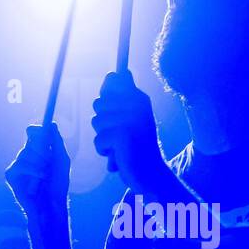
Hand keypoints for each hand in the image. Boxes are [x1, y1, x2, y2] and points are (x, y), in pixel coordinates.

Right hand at [5, 123, 69, 218]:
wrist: (51, 205)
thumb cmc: (58, 185)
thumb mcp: (62, 161)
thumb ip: (57, 142)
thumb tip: (52, 123)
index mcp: (38, 150)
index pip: (32, 132)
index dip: (36, 130)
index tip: (42, 131)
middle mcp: (26, 155)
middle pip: (30, 140)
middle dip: (43, 150)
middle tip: (49, 161)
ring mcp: (18, 164)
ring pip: (26, 153)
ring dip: (40, 164)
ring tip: (45, 175)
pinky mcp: (11, 174)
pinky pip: (20, 165)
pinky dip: (33, 171)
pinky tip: (39, 179)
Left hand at [91, 71, 168, 193]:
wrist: (151, 173)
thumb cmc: (137, 146)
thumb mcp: (131, 118)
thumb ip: (121, 97)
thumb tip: (114, 74)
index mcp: (140, 98)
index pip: (112, 79)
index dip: (107, 98)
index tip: (116, 113)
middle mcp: (138, 104)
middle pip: (98, 103)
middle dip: (103, 123)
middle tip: (121, 135)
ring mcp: (131, 119)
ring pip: (96, 122)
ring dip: (104, 138)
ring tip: (120, 146)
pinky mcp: (123, 134)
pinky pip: (98, 139)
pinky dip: (105, 151)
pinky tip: (119, 155)